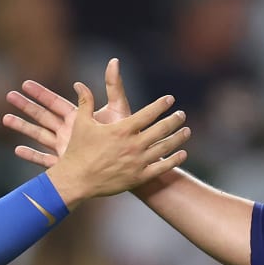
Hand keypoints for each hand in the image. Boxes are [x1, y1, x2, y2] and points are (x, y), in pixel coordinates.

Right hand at [4, 58, 138, 168]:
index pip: (55, 102)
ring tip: (5, 118)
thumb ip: (113, 86)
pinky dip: (32, 155)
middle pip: (43, 115)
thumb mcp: (119, 108)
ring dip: (23, 126)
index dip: (41, 93)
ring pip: (39, 135)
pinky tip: (17, 150)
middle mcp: (69, 131)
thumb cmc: (127, 135)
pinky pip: (45, 159)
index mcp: (78, 117)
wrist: (130, 161)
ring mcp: (65, 147)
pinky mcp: (66, 163)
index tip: (25, 83)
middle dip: (26, 105)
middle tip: (9, 95)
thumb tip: (113, 61)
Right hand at [34, 78, 188, 207]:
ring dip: (178, 138)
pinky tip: (182, 154)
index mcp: (122, 130)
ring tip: (187, 131)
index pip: (148, 113)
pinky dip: (174, 160)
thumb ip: (85, 102)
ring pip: (165, 148)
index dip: (161, 105)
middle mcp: (133, 145)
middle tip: (182, 115)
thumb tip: (80, 84)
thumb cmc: (78, 151)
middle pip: (161, 129)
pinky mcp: (138, 177)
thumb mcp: (80, 124)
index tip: (169, 99)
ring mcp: (137, 162)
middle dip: (174, 120)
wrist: (76, 180)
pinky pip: (161, 168)